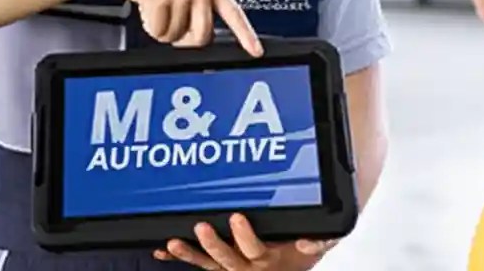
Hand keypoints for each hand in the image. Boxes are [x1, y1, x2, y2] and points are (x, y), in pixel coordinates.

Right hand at [99, 0, 261, 55]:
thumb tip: (202, 33)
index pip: (233, 12)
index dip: (246, 35)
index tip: (256, 51)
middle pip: (201, 36)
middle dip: (183, 38)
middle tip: (171, 24)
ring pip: (176, 36)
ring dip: (162, 29)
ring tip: (155, 5)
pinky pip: (158, 31)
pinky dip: (149, 25)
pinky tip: (146, 6)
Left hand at [154, 214, 335, 269]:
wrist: (291, 265)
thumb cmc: (300, 251)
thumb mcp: (320, 243)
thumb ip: (322, 240)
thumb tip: (311, 241)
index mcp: (268, 260)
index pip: (254, 250)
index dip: (245, 237)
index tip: (236, 218)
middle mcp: (245, 266)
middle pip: (226, 259)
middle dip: (213, 244)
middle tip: (202, 228)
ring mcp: (228, 266)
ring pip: (206, 263)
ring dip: (189, 253)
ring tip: (173, 243)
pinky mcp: (216, 264)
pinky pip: (196, 262)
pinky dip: (177, 257)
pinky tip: (161, 250)